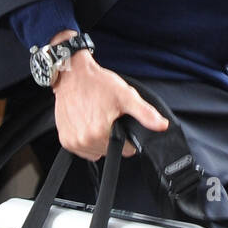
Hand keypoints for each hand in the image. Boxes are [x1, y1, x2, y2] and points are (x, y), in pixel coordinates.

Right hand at [51, 48, 168, 159]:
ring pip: (97, 152)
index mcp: (101, 132)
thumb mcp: (126, 95)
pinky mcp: (65, 140)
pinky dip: (87, 140)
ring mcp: (73, 142)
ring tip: (97, 118)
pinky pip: (83, 149)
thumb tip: (162, 125)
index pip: (126, 151)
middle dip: (113, 136)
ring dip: (99, 140)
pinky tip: (86, 123)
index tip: (121, 121)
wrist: (72, 75)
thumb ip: (145, 113)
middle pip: (110, 151)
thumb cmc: (97, 83)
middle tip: (108, 116)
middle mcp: (85, 140)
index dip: (128, 136)